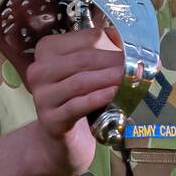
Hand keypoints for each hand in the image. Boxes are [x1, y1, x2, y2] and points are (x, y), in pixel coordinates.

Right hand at [21, 27, 123, 175]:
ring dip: (108, 79)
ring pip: (80, 82)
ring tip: (130, 79)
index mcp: (47, 49)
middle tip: (137, 66)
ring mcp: (41, 96)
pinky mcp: (50, 119)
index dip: (113, 44)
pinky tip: (113, 94)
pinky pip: (76, 105)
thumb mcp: (90, 70)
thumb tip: (133, 43)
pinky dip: (97, 98)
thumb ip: (107, 51)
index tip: (135, 51)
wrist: (65, 136)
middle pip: (83, 59)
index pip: (86, 39)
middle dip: (113, 62)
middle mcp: (39, 70)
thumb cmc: (80, 96)